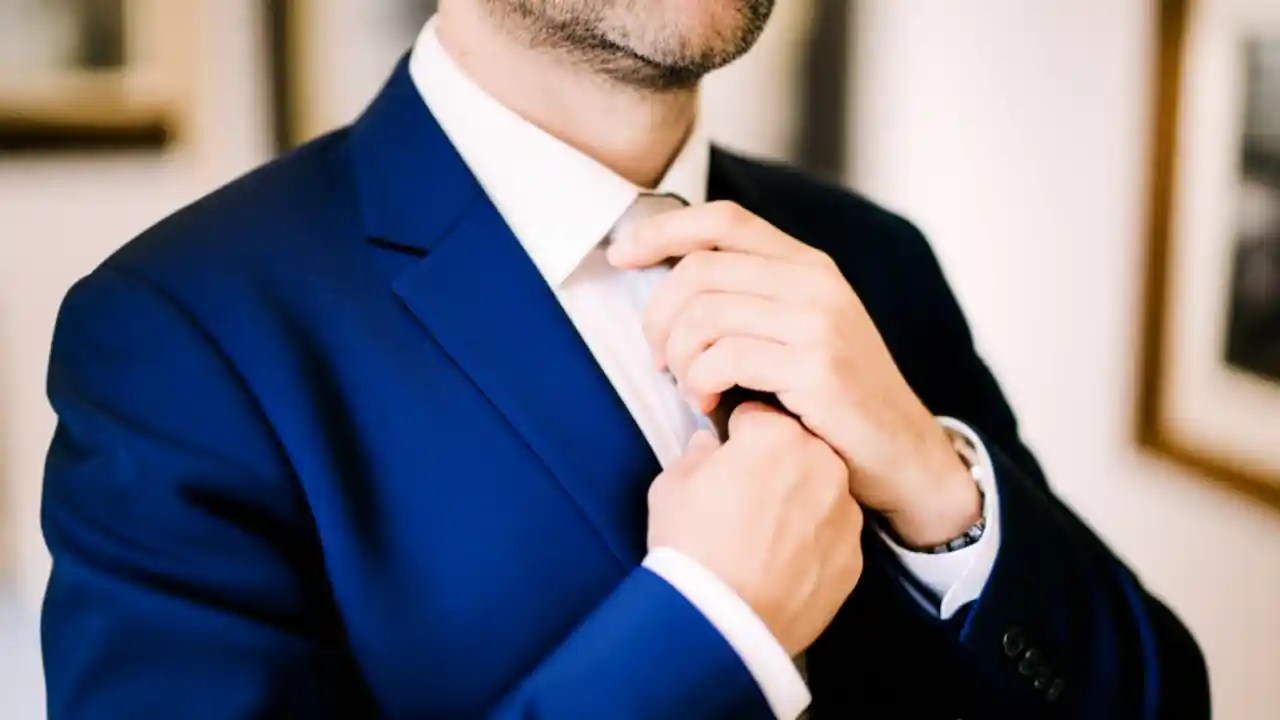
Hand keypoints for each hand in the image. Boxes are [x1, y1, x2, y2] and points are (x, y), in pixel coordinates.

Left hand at [611, 201, 980, 547]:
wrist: (901, 452)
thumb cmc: (834, 399)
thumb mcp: (800, 330)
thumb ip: (750, 300)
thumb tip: (668, 286)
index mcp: (806, 263)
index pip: (720, 218)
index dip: (660, 231)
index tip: (620, 256)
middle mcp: (814, 281)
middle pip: (699, 268)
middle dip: (659, 315)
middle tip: (658, 359)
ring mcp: (818, 321)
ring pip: (705, 314)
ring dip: (678, 356)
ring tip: (687, 387)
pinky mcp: (816, 366)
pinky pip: (725, 358)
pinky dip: (699, 383)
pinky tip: (707, 404)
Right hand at [647, 403, 863, 655]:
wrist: (721, 624)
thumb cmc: (691, 546)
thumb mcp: (672, 486)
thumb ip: (696, 455)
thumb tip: (708, 447)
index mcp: (777, 435)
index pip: (757, 414)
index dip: (737, 433)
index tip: (726, 453)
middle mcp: (823, 464)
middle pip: (798, 448)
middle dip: (775, 463)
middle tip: (744, 497)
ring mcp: (845, 513)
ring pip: (821, 491)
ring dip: (800, 501)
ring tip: (764, 535)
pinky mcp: (854, 557)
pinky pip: (832, 536)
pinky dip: (813, 543)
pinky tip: (783, 563)